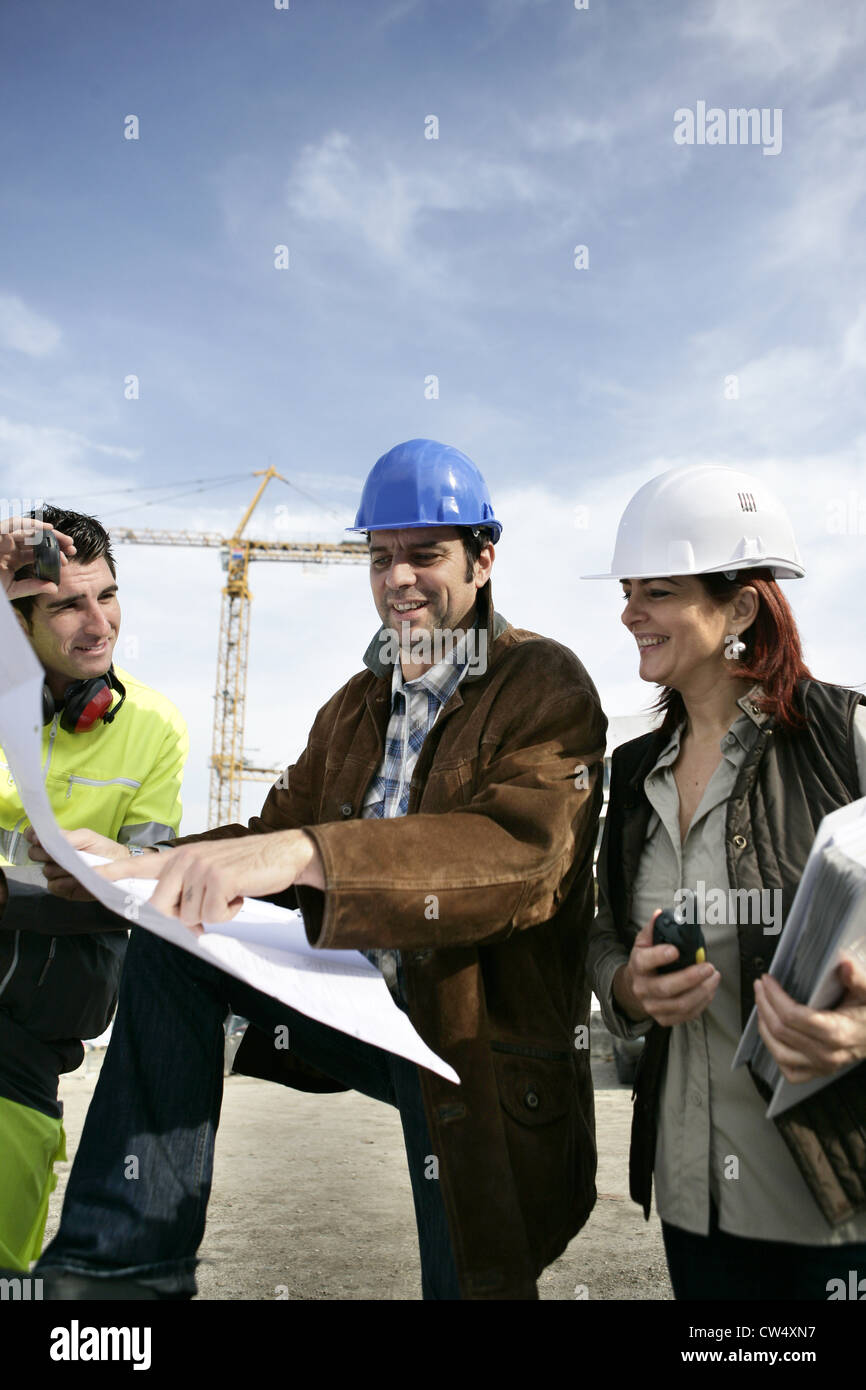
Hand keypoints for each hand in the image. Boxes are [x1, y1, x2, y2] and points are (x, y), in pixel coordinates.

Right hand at [0, 517, 75, 599]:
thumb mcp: (12, 589)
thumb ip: (32, 587)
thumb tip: (54, 588)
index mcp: (14, 558)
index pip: (39, 554)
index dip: (55, 555)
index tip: (69, 559)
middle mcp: (11, 546)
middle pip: (37, 540)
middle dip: (56, 542)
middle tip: (73, 547)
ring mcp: (4, 538)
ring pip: (30, 530)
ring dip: (49, 533)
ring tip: (65, 540)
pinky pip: (16, 523)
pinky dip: (32, 524)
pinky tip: (47, 528)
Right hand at [25, 825, 128, 900]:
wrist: (118, 866)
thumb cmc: (102, 848)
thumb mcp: (86, 837)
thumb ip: (65, 836)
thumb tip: (44, 837)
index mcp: (56, 841)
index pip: (33, 836)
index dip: (33, 836)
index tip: (38, 838)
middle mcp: (52, 858)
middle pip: (34, 854)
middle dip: (47, 853)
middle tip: (64, 853)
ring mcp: (55, 874)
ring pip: (46, 870)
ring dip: (61, 868)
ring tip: (79, 866)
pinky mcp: (62, 890)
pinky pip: (53, 886)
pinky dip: (64, 882)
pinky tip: (77, 879)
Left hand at [95, 828, 324, 932]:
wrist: (285, 853)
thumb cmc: (247, 869)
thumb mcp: (211, 876)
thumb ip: (187, 895)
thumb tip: (180, 926)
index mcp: (178, 857)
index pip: (137, 865)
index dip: (111, 872)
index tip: (86, 875)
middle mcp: (183, 860)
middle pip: (163, 909)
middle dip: (188, 918)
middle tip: (216, 902)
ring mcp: (199, 868)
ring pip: (191, 916)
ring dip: (215, 914)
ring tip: (232, 893)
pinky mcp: (217, 878)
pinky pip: (212, 916)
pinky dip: (229, 913)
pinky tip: (240, 893)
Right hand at [613, 909, 720, 1025]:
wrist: (634, 989)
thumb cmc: (645, 962)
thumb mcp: (644, 943)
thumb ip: (653, 929)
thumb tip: (660, 914)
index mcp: (638, 966)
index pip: (644, 961)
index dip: (659, 956)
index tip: (675, 950)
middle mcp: (642, 988)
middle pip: (666, 988)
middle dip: (690, 978)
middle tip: (709, 967)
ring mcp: (652, 1006)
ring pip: (679, 1004)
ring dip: (701, 992)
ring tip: (714, 977)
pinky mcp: (663, 1019)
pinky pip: (686, 1015)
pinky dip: (702, 1003)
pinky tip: (709, 990)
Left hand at [754, 959, 865, 1083]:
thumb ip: (857, 978)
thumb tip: (844, 963)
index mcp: (837, 1032)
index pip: (793, 1016)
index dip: (774, 997)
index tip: (767, 980)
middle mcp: (827, 1053)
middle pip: (781, 1031)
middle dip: (765, 1005)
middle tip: (760, 987)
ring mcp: (823, 1065)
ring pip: (780, 1053)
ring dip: (764, 1029)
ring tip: (761, 1007)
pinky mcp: (820, 1072)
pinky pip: (790, 1072)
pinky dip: (776, 1055)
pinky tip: (773, 1037)